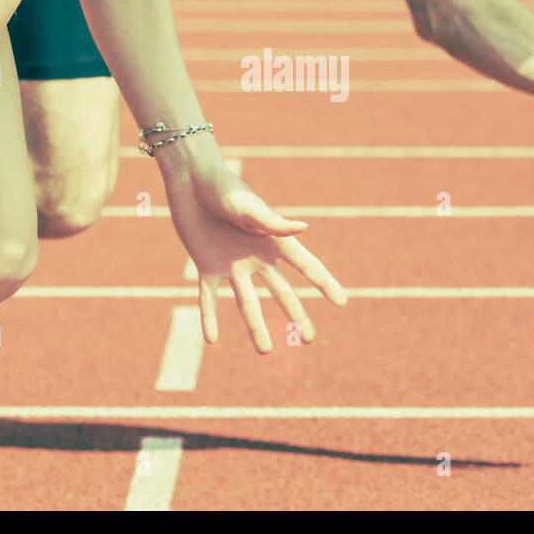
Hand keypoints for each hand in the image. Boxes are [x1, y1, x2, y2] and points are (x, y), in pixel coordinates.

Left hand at [164, 161, 346, 351]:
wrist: (191, 181)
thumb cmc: (223, 188)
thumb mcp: (248, 206)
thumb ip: (272, 223)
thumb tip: (304, 230)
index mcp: (273, 240)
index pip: (305, 266)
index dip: (324, 284)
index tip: (342, 303)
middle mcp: (256, 256)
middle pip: (282, 292)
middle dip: (297, 316)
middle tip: (309, 340)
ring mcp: (232, 264)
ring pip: (247, 303)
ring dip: (256, 327)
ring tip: (265, 352)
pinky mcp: (206, 266)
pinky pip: (208, 298)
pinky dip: (208, 318)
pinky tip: (212, 340)